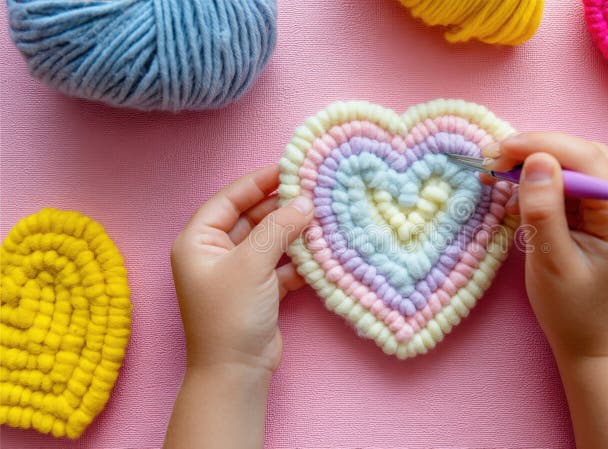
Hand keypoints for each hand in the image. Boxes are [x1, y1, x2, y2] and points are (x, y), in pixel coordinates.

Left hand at [170, 165, 313, 375]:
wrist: (235, 372)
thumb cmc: (230, 314)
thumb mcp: (252, 263)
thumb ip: (278, 228)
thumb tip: (305, 202)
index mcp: (198, 241)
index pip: (229, 199)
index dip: (258, 182)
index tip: (288, 168)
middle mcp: (214, 253)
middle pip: (251, 218)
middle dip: (280, 206)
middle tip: (312, 191)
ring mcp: (237, 273)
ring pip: (268, 241)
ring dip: (292, 232)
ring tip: (321, 216)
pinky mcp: (258, 291)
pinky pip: (279, 264)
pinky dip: (297, 258)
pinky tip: (320, 250)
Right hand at [484, 133, 607, 358]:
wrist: (589, 342)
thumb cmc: (571, 311)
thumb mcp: (551, 262)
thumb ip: (544, 209)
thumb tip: (535, 160)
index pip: (589, 160)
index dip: (543, 145)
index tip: (501, 150)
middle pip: (587, 155)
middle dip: (539, 150)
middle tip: (495, 158)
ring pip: (581, 164)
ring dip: (541, 163)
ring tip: (501, 172)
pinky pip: (577, 183)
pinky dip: (546, 181)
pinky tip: (518, 193)